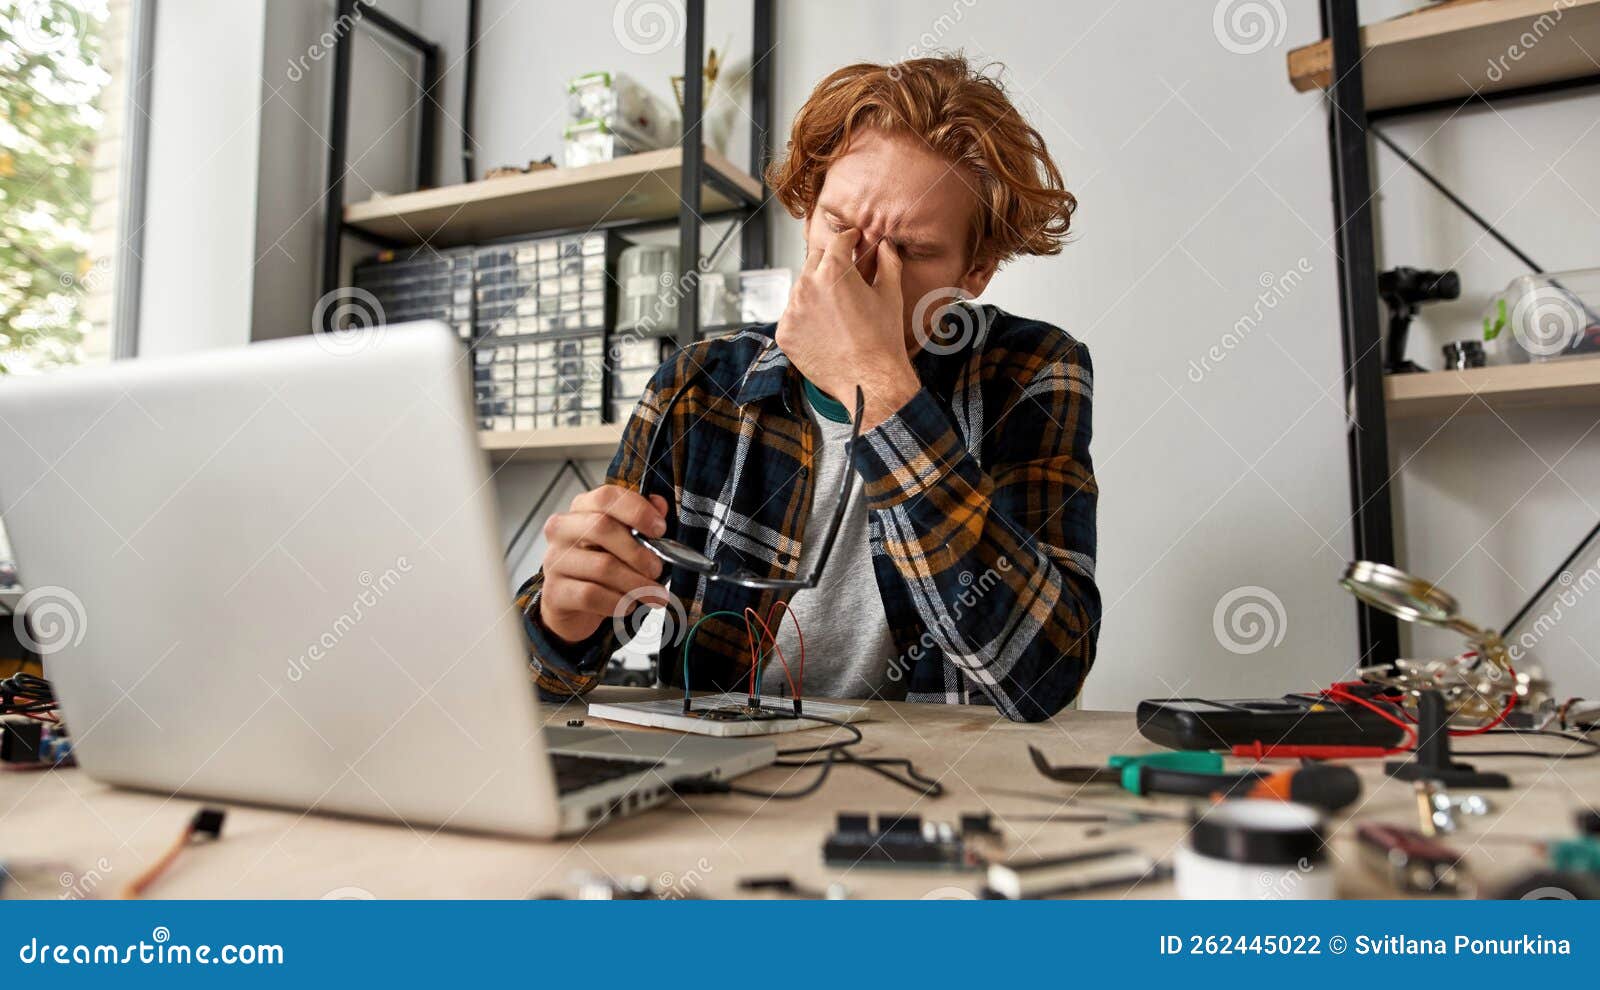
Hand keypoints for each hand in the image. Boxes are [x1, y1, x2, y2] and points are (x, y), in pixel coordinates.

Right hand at [536, 485, 669, 644]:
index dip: (637, 510)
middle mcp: (562, 530)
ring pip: (602, 567)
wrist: (573, 607)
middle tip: (657, 569)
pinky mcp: (554, 592)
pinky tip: (629, 604)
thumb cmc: (600, 568)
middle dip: (638, 551)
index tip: (660, 529)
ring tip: (653, 593)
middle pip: (602, 527)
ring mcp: (555, 560)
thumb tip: (660, 505)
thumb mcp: (623, 541)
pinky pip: (592, 594)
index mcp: (581, 510)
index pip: (606, 497)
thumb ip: (640, 521)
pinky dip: (618, 602)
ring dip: (636, 583)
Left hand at [775, 227, 920, 428]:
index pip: (837, 242)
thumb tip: (886, 244)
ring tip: (836, 310)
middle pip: (814, 261)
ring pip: (801, 289)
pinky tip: (825, 330)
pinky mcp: (784, 333)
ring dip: (815, 291)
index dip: (848, 239)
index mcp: (833, 271)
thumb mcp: (890, 294)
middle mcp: (807, 286)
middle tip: (844, 278)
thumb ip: (887, 262)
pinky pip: (793, 316)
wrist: (870, 380)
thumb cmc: (883, 339)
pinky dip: (805, 318)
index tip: (852, 241)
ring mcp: (792, 310)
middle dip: (829, 264)